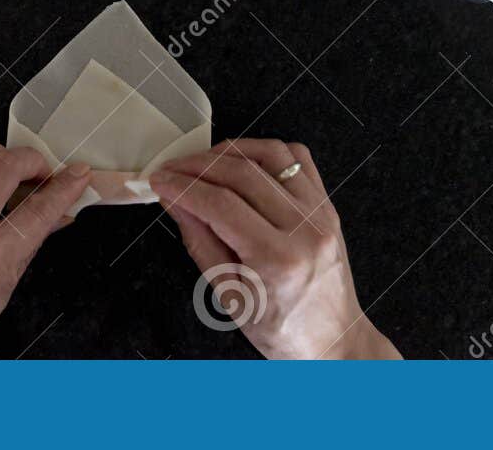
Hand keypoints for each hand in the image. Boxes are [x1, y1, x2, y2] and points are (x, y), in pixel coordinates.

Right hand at [150, 139, 398, 359]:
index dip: (183, 186)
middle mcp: (305, 229)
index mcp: (278, 260)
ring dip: (230, 150)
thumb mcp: (229, 297)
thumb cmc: (280, 330)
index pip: (220, 204)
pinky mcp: (328, 205)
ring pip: (272, 155)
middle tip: (170, 169)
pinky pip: (298, 158)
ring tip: (202, 162)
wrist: (334, 341)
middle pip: (243, 173)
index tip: (158, 180)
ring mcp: (321, 213)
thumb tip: (173, 199)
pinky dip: (266, 152)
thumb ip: (200, 243)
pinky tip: (243, 162)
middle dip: (198, 165)